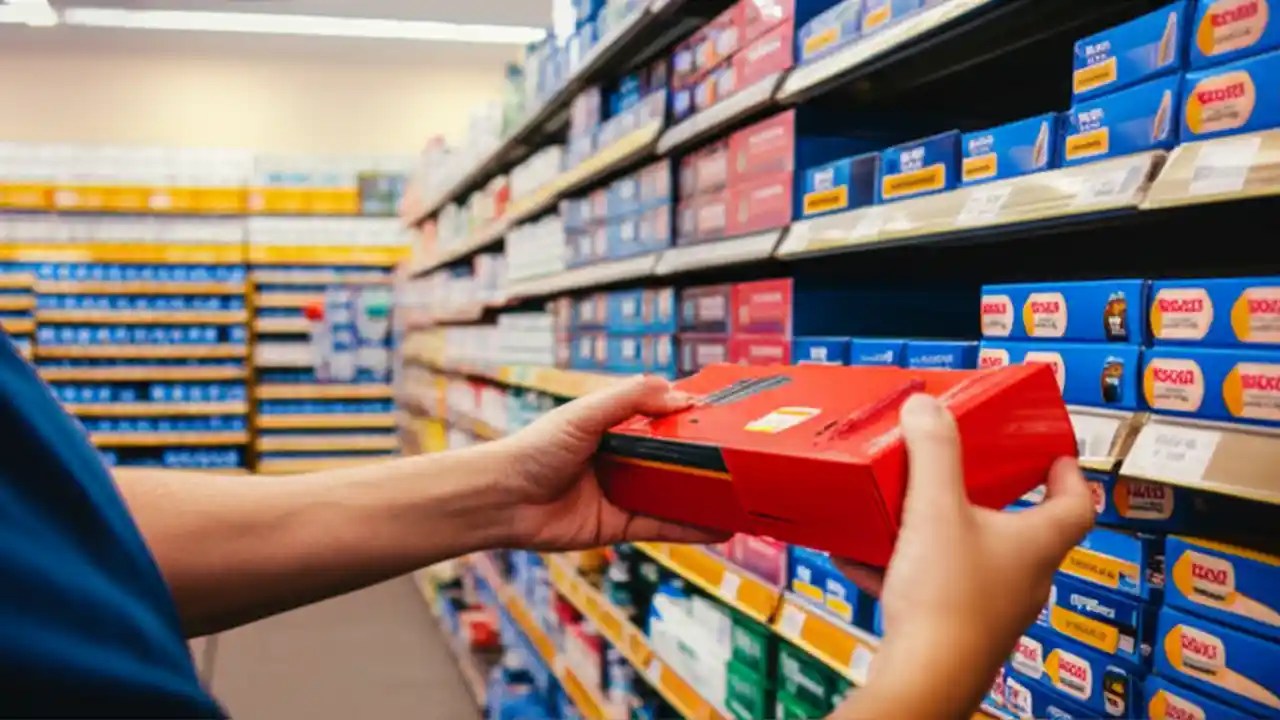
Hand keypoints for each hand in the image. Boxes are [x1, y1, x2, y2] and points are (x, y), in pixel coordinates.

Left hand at [495, 375, 729, 550]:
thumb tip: (680, 395)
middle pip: (673, 457)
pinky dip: (691, 529)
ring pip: (673, 494)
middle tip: (747, 457)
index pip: (660, 416)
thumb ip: (631, 400)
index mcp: (612, 425)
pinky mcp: (618, 526)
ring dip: (706, 497)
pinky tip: (722, 529)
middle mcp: (621, 459)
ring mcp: (622, 493)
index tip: (725, 415)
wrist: (501, 499)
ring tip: (746, 497)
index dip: (689, 416)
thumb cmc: (536, 448)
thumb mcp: (586, 414)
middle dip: (705, 458)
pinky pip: (662, 527)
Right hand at [833, 394, 1093, 718]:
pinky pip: (931, 589)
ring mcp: (990, 608)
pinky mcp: (954, 630)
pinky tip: (862, 559)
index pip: (1076, 504)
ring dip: (937, 534)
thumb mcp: (935, 510)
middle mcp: (1022, 579)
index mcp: (1034, 545)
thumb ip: (933, 453)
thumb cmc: (947, 603)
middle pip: (1019, 530)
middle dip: (988, 499)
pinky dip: (901, 570)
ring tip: (901, 514)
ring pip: (970, 559)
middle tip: (965, 474)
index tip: (1053, 455)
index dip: (1068, 475)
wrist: (924, 679)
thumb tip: (928, 407)